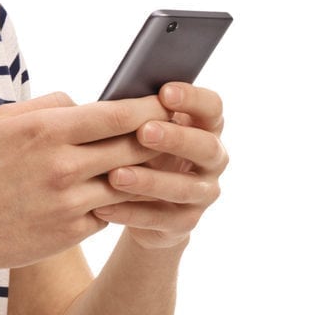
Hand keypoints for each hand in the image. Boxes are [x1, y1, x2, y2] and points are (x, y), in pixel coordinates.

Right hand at [0, 91, 170, 273]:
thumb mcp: (1, 121)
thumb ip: (48, 105)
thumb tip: (86, 103)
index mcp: (47, 130)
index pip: (118, 113)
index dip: (152, 107)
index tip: (169, 101)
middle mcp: (63, 166)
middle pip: (135, 147)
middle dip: (163, 137)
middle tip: (181, 129)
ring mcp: (70, 203)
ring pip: (131, 182)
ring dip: (152, 172)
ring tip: (167, 161)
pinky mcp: (71, 232)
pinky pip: (113, 212)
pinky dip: (127, 201)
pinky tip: (137, 193)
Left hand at [93, 82, 226, 250]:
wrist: (139, 205)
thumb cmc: (136, 151)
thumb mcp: (135, 130)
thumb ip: (131, 115)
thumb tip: (102, 102)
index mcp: (204, 127)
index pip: (212, 107)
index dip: (193, 98)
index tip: (164, 92)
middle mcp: (212, 159)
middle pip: (206, 146)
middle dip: (176, 138)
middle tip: (144, 132)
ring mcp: (203, 192)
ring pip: (185, 187)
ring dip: (151, 181)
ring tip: (116, 176)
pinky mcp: (186, 222)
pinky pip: (163, 220)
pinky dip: (132, 213)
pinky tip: (103, 207)